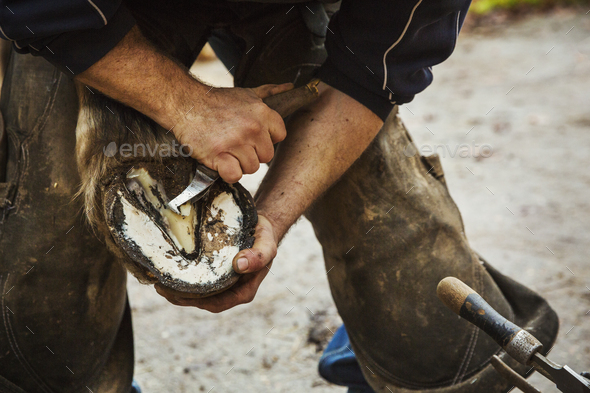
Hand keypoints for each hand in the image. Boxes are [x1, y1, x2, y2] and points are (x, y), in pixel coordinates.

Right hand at [75, 26, 291, 183]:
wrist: (185, 103)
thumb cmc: (217, 101)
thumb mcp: (247, 93)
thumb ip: (270, 93)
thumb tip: (290, 87)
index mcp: (262, 113)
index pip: (280, 136)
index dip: (266, 138)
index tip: (252, 135)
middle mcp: (252, 128)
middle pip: (266, 156)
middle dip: (253, 153)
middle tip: (236, 144)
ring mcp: (235, 143)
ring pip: (251, 168)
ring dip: (239, 163)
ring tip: (226, 150)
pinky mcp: (218, 155)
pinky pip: (234, 176)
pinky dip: (227, 173)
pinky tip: (220, 161)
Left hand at [155, 215, 278, 311]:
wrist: (262, 227)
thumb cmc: (265, 238)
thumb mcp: (267, 245)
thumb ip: (258, 256)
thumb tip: (238, 265)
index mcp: (243, 291)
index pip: (218, 303)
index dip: (196, 302)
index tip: (177, 294)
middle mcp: (231, 290)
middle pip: (203, 301)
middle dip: (180, 298)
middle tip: (160, 287)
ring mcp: (222, 283)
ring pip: (197, 293)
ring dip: (177, 291)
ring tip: (158, 282)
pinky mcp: (214, 273)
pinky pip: (197, 280)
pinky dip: (182, 278)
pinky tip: (169, 271)